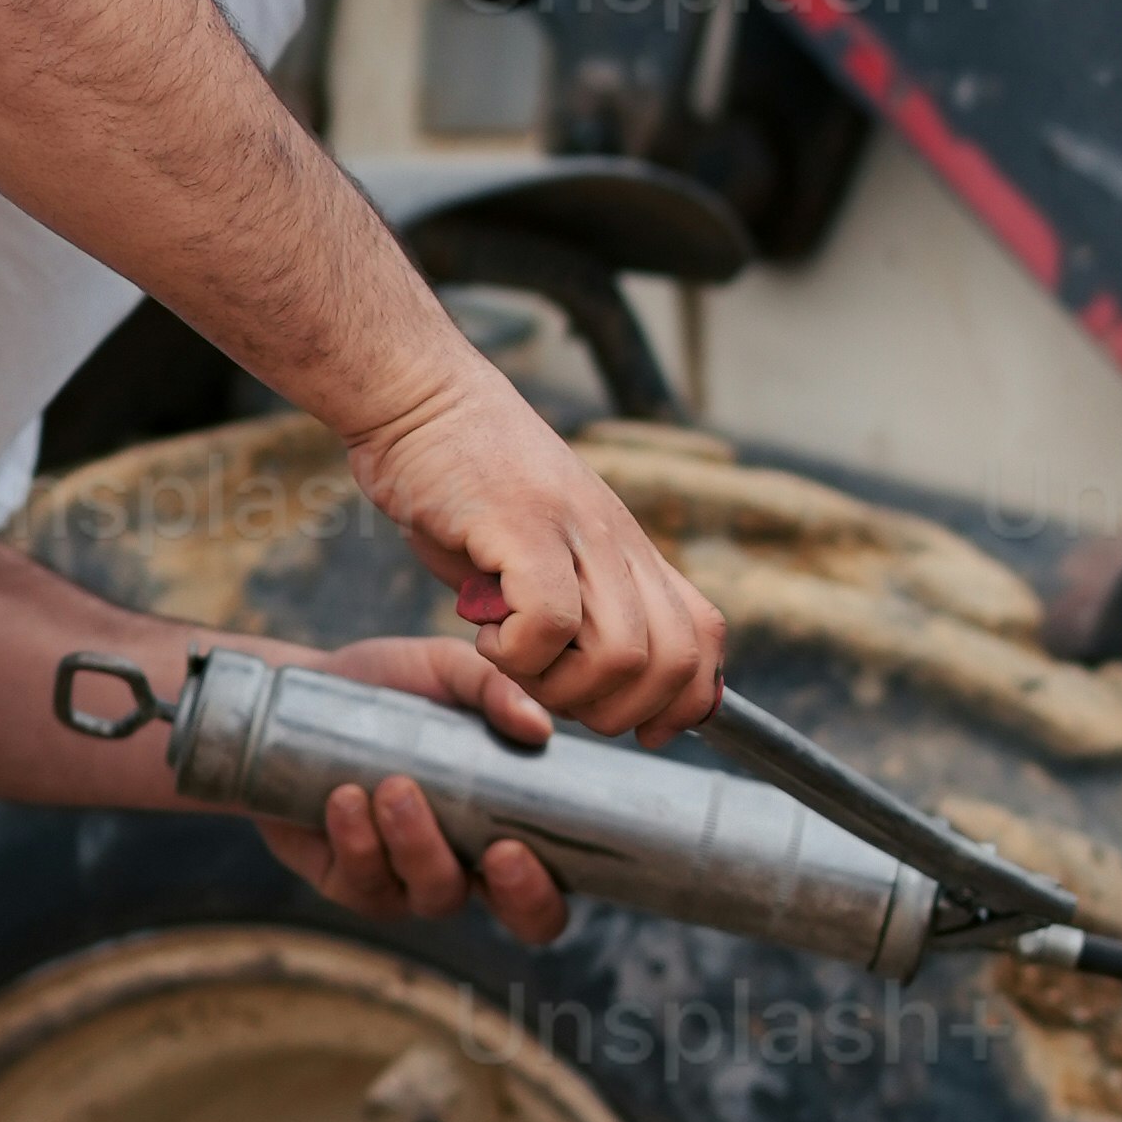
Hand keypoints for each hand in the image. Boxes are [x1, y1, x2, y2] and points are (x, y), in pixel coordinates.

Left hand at [249, 620, 575, 945]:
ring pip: (432, 894)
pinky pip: (362, 882)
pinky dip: (357, 841)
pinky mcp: (348, 882)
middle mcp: (467, 864)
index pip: (550, 889)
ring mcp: (407, 881)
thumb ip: (494, 689)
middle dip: (516, 895)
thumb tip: (537, 727)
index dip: (545, 891)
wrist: (303, 694)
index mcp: (506, 825)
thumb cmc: (394, 688)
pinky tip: (345, 798)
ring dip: (418, 846)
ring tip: (395, 786)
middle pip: (519, 921)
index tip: (518, 846)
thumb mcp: (446, 671)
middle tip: (498, 849)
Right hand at [336, 351, 731, 739]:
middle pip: (672, 660)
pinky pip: (549, 621)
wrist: (419, 391)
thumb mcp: (537, 541)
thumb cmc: (462, 474)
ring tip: (513, 660)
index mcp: (626, 547)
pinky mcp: (521, 524)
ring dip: (562, 687)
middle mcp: (615, 538)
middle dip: (616, 710)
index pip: (702, 637)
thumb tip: (585, 672)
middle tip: (552, 692)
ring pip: (622, 653)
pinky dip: (516, 655)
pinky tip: (483, 634)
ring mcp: (574, 529)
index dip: (685, 702)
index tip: (641, 730)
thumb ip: (570, 599)